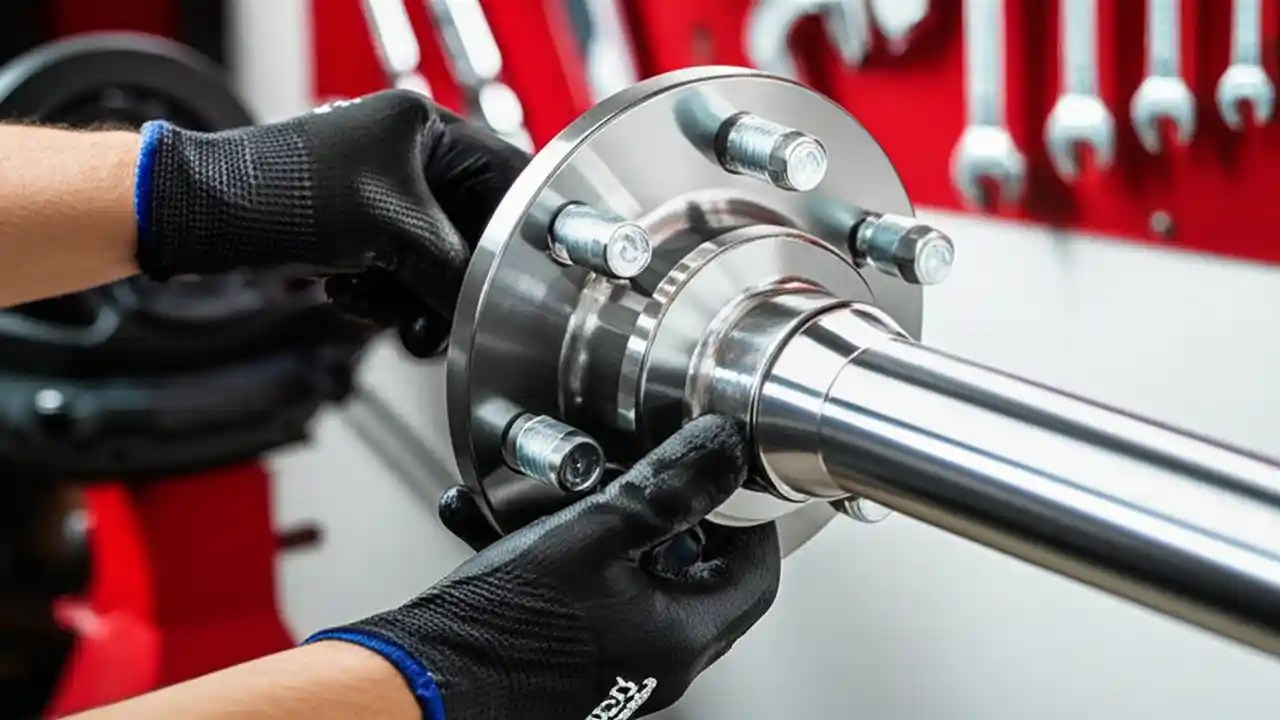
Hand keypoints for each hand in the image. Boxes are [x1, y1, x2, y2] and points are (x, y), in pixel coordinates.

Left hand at [134, 90, 527, 354]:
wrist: (197, 216)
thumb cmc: (278, 193)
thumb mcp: (392, 234)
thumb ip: (456, 271)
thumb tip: (490, 306)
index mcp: (427, 129)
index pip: (504, 181)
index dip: (513, 233)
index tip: (518, 276)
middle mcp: (409, 155)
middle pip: (469, 232)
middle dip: (451, 281)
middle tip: (444, 315)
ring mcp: (382, 192)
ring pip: (432, 261)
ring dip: (410, 295)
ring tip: (377, 304)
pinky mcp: (358, 228)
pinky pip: (396, 272)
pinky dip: (380, 294)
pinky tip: (348, 294)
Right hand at [309, 415, 780, 719]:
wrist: (426, 678)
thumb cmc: (504, 622)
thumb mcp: (595, 532)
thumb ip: (666, 488)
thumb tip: (722, 450)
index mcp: (680, 638)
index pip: (755, 576)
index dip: (749, 520)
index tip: (731, 480)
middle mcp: (654, 663)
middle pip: (700, 582)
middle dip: (680, 521)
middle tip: (663, 479)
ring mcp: (613, 666)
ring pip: (638, 586)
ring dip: (616, 534)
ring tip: (583, 494)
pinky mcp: (570, 660)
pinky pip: (589, 599)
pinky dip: (567, 557)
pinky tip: (512, 523)